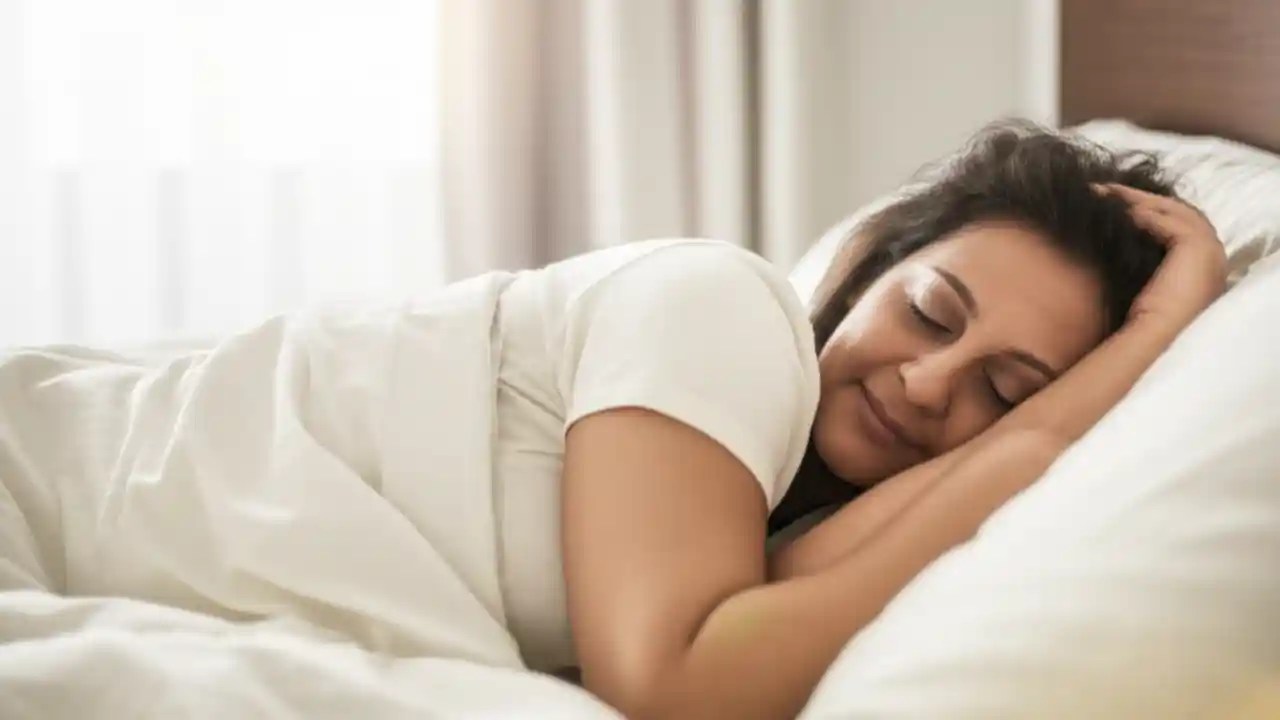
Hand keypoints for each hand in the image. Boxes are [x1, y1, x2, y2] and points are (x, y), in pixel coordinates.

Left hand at [1095, 183, 1226, 330]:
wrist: (1154, 338)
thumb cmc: (1146, 321)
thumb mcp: (1146, 281)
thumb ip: (1145, 257)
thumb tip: (1117, 234)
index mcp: (1204, 265)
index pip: (1181, 225)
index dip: (1151, 212)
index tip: (1118, 205)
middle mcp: (1214, 254)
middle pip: (1179, 212)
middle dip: (1143, 199)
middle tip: (1107, 190)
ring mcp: (1210, 249)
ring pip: (1174, 211)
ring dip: (1139, 200)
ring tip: (1107, 193)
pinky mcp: (1197, 247)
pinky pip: (1169, 220)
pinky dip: (1145, 212)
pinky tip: (1122, 211)